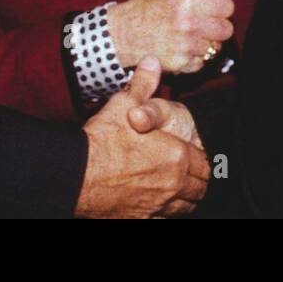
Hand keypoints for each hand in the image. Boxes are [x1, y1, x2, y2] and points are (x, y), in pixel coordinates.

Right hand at [76, 57, 209, 217]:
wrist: (77, 176)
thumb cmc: (102, 141)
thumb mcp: (123, 104)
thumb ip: (143, 84)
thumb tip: (152, 61)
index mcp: (177, 155)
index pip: (205, 163)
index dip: (201, 159)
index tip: (193, 157)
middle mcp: (174, 184)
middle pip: (199, 188)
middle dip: (196, 181)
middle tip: (187, 174)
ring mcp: (159, 206)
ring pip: (185, 208)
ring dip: (184, 199)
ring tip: (174, 191)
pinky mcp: (143, 220)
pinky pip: (164, 220)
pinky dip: (163, 214)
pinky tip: (155, 207)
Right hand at [106, 0, 234, 73]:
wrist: (122, 35)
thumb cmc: (144, 9)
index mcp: (187, 2)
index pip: (227, 7)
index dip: (221, 7)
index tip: (215, 8)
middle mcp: (189, 25)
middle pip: (227, 29)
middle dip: (219, 25)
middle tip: (206, 24)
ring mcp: (186, 46)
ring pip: (216, 47)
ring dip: (206, 42)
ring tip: (189, 36)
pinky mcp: (182, 64)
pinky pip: (202, 62)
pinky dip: (195, 56)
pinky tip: (181, 47)